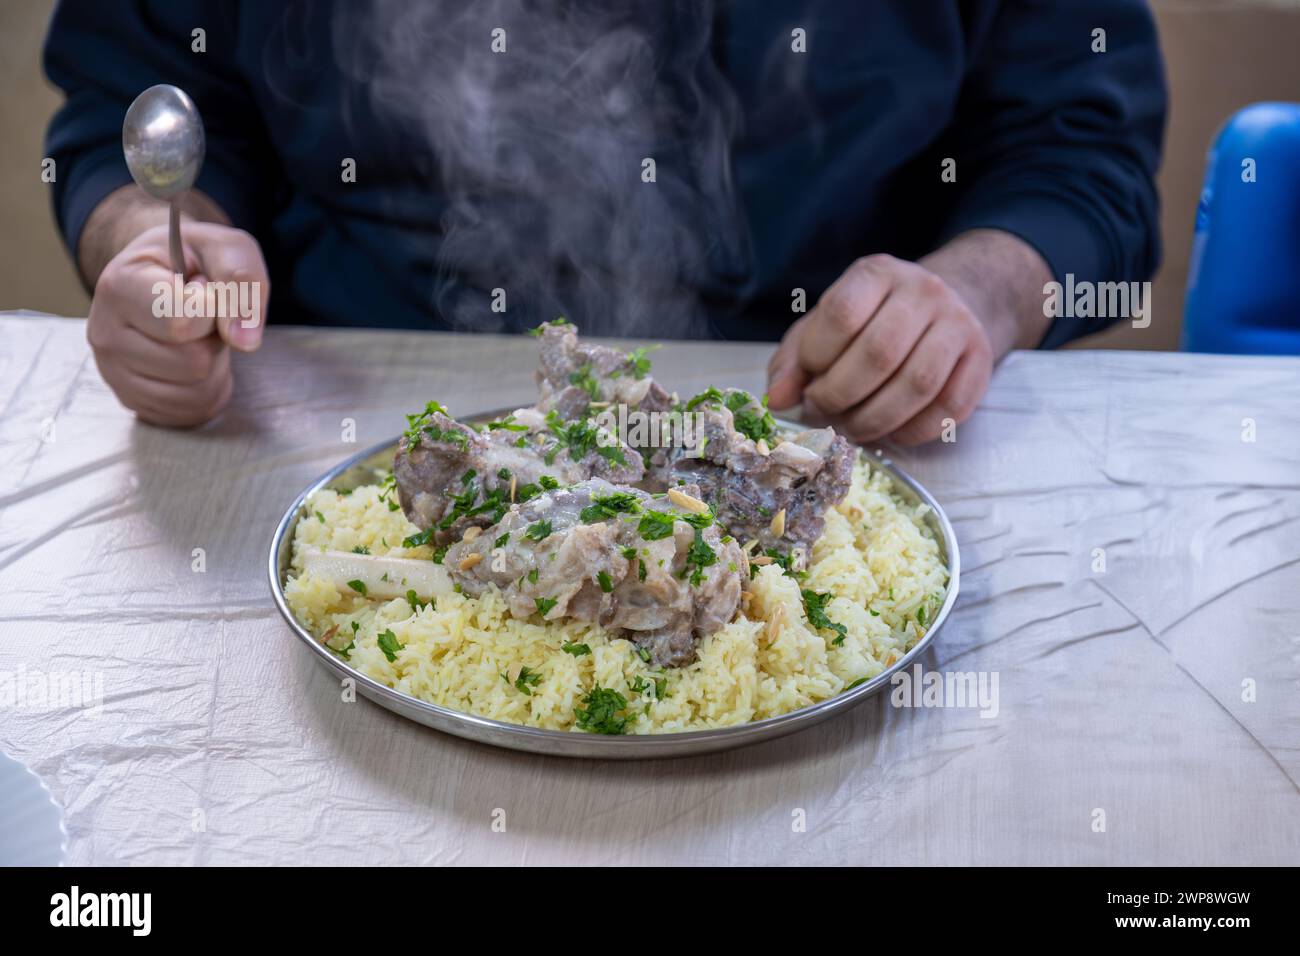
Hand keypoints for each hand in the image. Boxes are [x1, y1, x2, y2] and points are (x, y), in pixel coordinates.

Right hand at [87, 221, 269, 426]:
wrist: (158, 275)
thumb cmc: (191, 260)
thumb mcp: (223, 247)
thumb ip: (241, 280)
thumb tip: (243, 340)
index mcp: (119, 285)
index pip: (181, 321)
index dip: (214, 307)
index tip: (203, 288)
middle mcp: (105, 333)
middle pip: (194, 363)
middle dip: (214, 339)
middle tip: (201, 315)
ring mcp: (113, 372)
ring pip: (196, 392)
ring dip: (214, 364)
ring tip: (196, 335)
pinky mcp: (132, 400)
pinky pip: (192, 411)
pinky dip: (208, 388)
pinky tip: (192, 359)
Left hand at [766, 254, 992, 445]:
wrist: (943, 308)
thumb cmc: (871, 321)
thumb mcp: (825, 327)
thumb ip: (794, 360)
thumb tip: (778, 399)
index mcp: (876, 274)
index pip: (842, 315)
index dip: (816, 359)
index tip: (806, 383)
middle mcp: (923, 292)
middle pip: (879, 354)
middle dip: (841, 396)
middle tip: (823, 411)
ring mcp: (958, 324)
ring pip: (917, 385)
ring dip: (875, 419)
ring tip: (852, 427)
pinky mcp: (980, 360)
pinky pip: (949, 408)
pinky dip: (913, 431)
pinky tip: (890, 432)